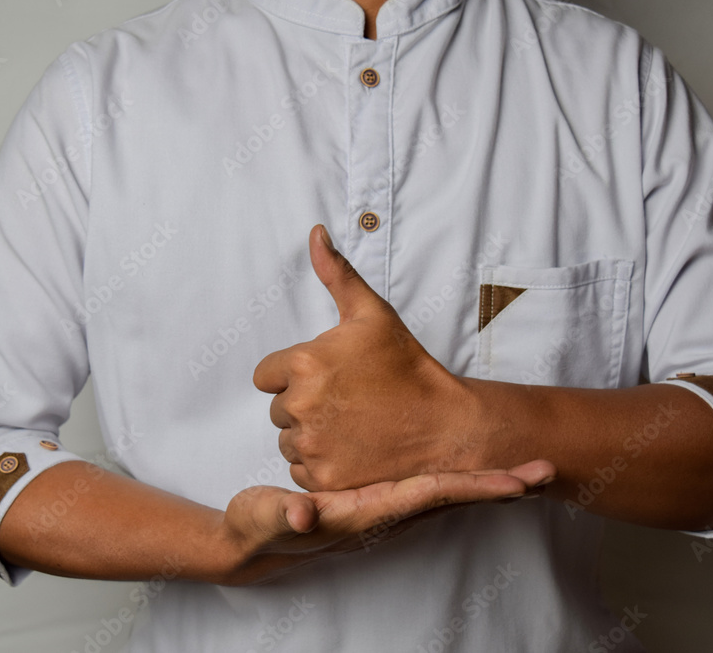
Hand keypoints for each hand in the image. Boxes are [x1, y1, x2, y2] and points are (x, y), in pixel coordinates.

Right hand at [219, 460, 554, 584]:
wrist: (254, 541)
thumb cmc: (260, 527)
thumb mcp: (265, 519)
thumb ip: (285, 515)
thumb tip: (306, 512)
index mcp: (369, 510)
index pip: (433, 495)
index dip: (476, 486)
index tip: (519, 482)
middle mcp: (387, 510)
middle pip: (456, 495)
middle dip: (502, 484)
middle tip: (550, 468)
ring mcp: (387, 505)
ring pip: (448, 490)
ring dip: (488, 478)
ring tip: (529, 467)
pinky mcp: (380, 496)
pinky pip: (431, 485)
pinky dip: (462, 476)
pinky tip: (476, 463)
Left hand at [253, 225, 484, 491]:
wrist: (445, 425)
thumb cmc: (407, 367)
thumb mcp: (372, 314)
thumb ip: (336, 273)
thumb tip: (314, 233)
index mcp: (303, 365)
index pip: (267, 376)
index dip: (295, 376)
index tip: (330, 379)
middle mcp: (300, 407)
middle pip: (278, 410)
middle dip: (305, 405)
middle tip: (348, 402)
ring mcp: (312, 447)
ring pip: (289, 441)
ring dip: (311, 436)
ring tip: (353, 426)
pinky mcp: (323, 480)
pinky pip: (301, 471)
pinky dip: (321, 466)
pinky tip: (353, 451)